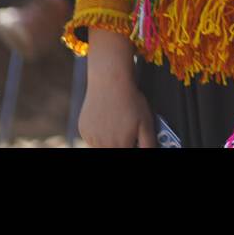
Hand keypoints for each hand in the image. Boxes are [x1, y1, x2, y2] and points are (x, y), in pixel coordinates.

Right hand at [79, 30, 155, 147]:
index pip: (127, 152)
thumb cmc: (131, 101)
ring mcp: (91, 138)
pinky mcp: (83, 130)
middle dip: (121, 143)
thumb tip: (150, 152)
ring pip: (102, 146)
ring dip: (109, 140)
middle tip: (126, 128)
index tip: (133, 138)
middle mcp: (104, 146)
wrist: (110, 82)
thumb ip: (148, 143)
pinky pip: (92, 138)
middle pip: (113, 150)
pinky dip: (98, 133)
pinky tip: (105, 119)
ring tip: (116, 122)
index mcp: (121, 146)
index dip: (131, 145)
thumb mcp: (147, 122)